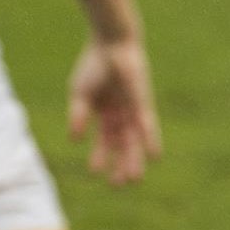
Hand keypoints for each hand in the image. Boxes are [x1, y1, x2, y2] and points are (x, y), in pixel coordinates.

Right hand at [68, 37, 161, 185]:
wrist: (110, 44)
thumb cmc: (94, 66)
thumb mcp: (80, 94)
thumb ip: (78, 116)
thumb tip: (75, 140)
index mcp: (104, 113)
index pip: (103, 140)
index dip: (99, 156)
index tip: (94, 172)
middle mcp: (120, 114)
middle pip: (121, 144)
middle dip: (119, 164)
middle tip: (118, 185)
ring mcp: (132, 109)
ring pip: (134, 140)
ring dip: (134, 159)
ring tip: (134, 179)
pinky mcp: (142, 103)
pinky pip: (147, 125)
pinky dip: (149, 140)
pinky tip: (154, 156)